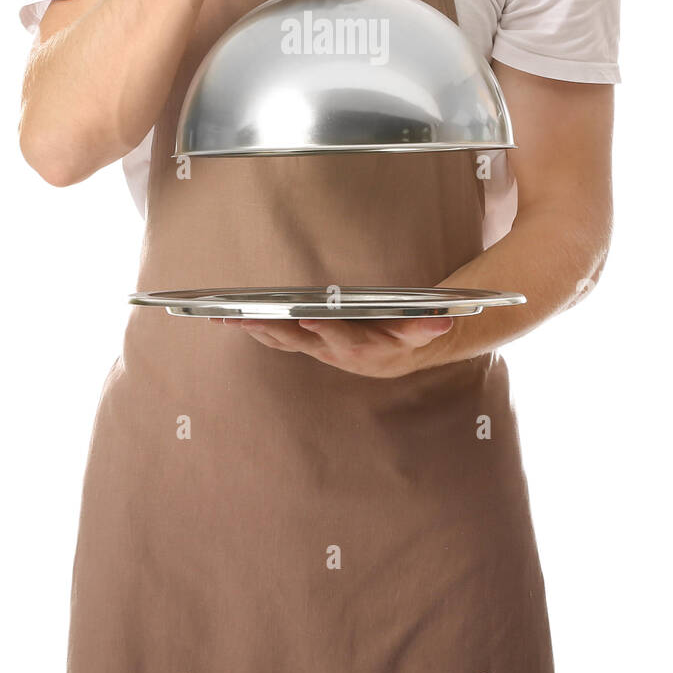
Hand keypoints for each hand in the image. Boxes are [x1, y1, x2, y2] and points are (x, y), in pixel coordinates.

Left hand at [212, 314, 454, 377]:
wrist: (395, 357)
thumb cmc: (405, 335)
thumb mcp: (420, 331)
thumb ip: (429, 327)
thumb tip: (445, 321)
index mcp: (360, 345)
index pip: (340, 338)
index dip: (324, 330)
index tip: (307, 319)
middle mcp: (334, 351)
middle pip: (299, 340)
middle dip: (272, 328)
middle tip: (245, 317)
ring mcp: (318, 350)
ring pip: (283, 341)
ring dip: (257, 330)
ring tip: (228, 316)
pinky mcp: (309, 345)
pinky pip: (279, 339)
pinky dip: (257, 329)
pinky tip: (235, 319)